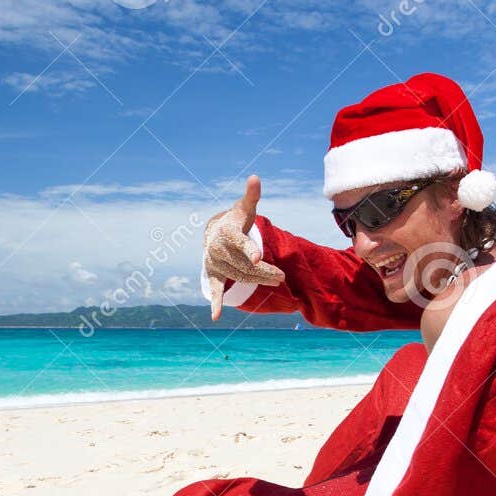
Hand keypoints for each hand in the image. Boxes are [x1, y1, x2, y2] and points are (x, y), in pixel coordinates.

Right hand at [204, 174, 282, 319]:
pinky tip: (215, 317)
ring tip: (276, 279)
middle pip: (244, 265)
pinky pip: (214, 290)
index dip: (250, 249)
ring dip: (258, 281)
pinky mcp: (213, 275)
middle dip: (264, 271)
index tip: (258, 257)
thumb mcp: (244, 209)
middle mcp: (218, 249)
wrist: (213, 233)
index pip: (240, 242)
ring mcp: (215, 263)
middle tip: (282, 276)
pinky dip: (215, 302)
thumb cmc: (234, 221)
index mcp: (226, 232)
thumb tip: (255, 178)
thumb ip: (251, 197)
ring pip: (240, 277)